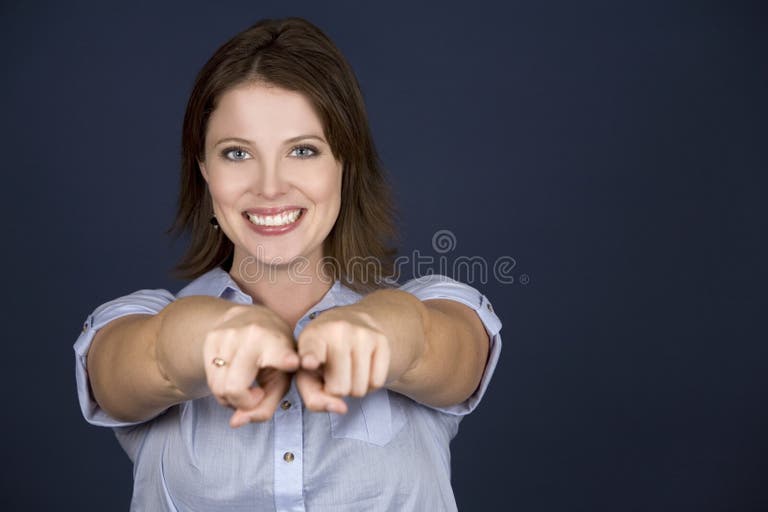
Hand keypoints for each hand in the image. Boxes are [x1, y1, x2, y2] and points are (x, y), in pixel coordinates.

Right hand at [201, 304, 299, 427]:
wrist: (252, 318)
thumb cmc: (274, 355)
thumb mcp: (282, 380)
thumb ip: (265, 407)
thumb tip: (235, 422)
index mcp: (277, 343)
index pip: (280, 354)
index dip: (285, 360)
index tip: (293, 362)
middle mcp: (252, 335)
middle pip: (233, 389)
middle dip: (243, 402)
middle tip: (256, 394)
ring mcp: (228, 334)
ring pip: (217, 388)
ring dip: (230, 396)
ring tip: (245, 385)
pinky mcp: (211, 337)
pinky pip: (210, 379)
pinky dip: (220, 387)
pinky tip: (233, 376)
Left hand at [296, 305, 390, 413]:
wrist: (350, 322)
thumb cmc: (322, 356)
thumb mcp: (308, 375)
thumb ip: (314, 398)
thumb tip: (341, 408)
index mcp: (311, 337)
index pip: (312, 351)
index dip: (310, 359)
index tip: (309, 362)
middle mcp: (337, 330)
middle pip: (339, 388)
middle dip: (337, 390)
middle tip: (335, 373)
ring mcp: (361, 333)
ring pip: (360, 389)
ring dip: (354, 388)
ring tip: (348, 370)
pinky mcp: (381, 339)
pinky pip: (377, 382)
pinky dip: (369, 384)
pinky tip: (362, 369)